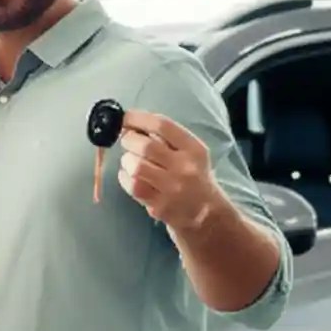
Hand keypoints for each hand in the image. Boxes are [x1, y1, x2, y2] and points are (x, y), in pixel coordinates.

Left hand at [116, 110, 221, 230]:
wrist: (206, 214)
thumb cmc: (193, 177)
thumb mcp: (190, 153)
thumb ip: (166, 138)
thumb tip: (132, 123)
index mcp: (194, 149)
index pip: (163, 126)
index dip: (139, 118)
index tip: (125, 117)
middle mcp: (185, 168)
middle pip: (146, 146)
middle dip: (129, 140)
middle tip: (127, 141)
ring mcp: (172, 189)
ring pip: (136, 166)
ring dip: (127, 160)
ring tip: (131, 161)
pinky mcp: (159, 206)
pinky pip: (132, 185)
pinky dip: (125, 177)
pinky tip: (130, 176)